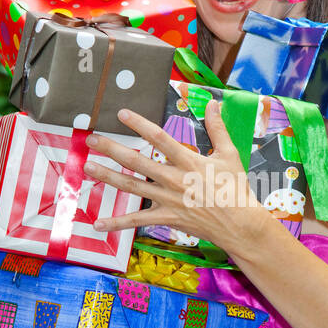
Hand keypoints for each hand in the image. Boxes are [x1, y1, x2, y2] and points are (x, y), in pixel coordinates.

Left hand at [83, 103, 268, 257]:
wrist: (240, 223)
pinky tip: (98, 224)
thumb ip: (217, 128)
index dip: (140, 124)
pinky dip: (116, 223)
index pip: (160, 138)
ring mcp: (168, 200)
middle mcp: (174, 179)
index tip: (121, 113)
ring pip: (131, 186)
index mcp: (189, 161)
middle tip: (91, 139)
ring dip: (107, 176)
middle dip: (112, 148)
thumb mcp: (230, 154)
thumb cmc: (236, 187)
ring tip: (87, 167)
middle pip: (137, 161)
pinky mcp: (166, 218)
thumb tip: (213, 103)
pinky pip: (136, 221)